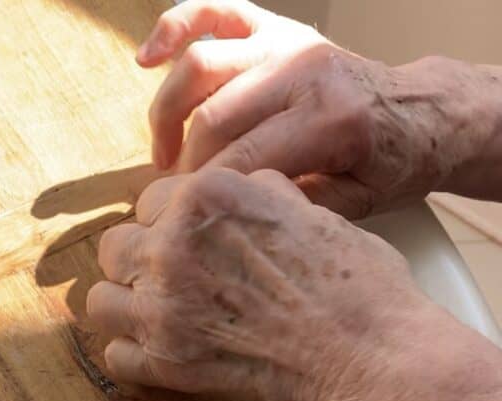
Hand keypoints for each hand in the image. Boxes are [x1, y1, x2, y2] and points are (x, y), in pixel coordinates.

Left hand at [87, 167, 427, 400]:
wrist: (368, 354)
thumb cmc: (353, 282)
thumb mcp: (309, 210)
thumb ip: (257, 194)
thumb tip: (241, 191)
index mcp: (206, 198)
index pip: (148, 201)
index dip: (168, 221)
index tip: (183, 240)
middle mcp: (173, 248)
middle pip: (115, 248)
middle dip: (139, 260)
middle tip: (168, 277)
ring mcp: (164, 310)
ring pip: (101, 302)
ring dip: (125, 306)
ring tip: (154, 314)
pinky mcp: (168, 364)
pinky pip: (117, 357)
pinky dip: (135, 357)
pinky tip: (160, 353)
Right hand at [138, 1, 498, 216]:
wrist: (420, 112)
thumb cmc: (389, 162)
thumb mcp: (354, 203)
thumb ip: (294, 204)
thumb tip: (234, 204)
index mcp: (331, 119)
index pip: (243, 158)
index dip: (204, 190)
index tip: (184, 214)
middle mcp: (305, 70)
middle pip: (214, 115)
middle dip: (185, 161)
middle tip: (177, 194)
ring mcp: (288, 42)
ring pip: (201, 64)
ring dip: (168, 112)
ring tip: (164, 152)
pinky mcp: (277, 27)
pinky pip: (216, 12)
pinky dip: (175, 27)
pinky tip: (148, 56)